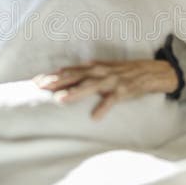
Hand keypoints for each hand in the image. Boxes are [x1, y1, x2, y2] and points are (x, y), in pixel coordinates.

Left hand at [34, 59, 178, 119]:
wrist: (150, 72)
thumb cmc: (123, 72)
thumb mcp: (102, 69)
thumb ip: (84, 72)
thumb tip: (63, 73)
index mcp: (93, 68)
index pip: (68, 71)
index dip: (52, 76)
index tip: (35, 82)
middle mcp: (100, 72)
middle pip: (75, 76)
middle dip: (57, 81)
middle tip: (40, 87)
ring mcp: (111, 81)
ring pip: (90, 86)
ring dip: (75, 92)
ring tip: (60, 99)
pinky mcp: (123, 91)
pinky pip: (112, 100)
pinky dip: (104, 107)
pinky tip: (95, 116)